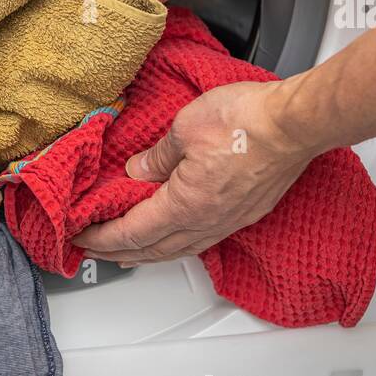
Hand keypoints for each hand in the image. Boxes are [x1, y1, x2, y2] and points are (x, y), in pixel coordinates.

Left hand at [72, 80, 317, 264]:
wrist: (296, 124)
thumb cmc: (246, 122)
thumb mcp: (183, 129)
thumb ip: (155, 156)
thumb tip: (137, 170)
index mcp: (184, 206)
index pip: (130, 233)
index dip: (100, 238)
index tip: (80, 237)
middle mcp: (206, 223)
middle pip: (152, 250)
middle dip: (117, 253)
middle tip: (93, 250)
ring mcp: (229, 221)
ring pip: (179, 250)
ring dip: (148, 253)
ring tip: (128, 252)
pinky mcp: (246, 213)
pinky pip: (202, 240)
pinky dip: (178, 244)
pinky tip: (175, 238)